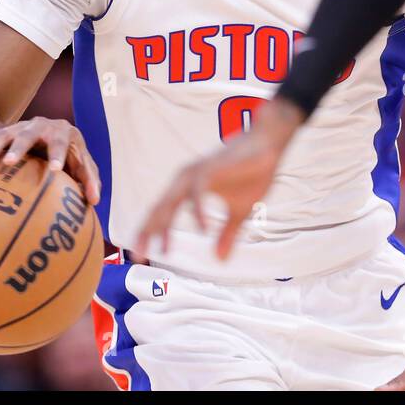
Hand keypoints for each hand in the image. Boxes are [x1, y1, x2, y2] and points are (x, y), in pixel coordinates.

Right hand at [0, 117, 100, 205]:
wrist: (46, 130)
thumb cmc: (68, 155)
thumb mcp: (80, 163)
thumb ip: (88, 179)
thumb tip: (94, 201)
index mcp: (61, 132)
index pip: (61, 142)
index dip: (59, 155)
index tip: (56, 170)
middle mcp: (38, 127)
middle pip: (27, 134)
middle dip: (19, 147)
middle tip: (11, 162)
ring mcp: (16, 129)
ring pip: (2, 136)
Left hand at [135, 98, 304, 260]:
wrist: (268, 145)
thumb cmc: (252, 174)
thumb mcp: (239, 212)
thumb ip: (226, 234)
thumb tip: (219, 259)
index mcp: (188, 189)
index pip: (162, 213)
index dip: (150, 234)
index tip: (141, 256)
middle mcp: (187, 180)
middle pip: (159, 208)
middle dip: (147, 232)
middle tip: (136, 256)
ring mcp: (197, 173)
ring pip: (171, 200)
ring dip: (164, 224)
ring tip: (162, 249)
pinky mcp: (211, 168)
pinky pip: (197, 191)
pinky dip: (198, 210)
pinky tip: (202, 229)